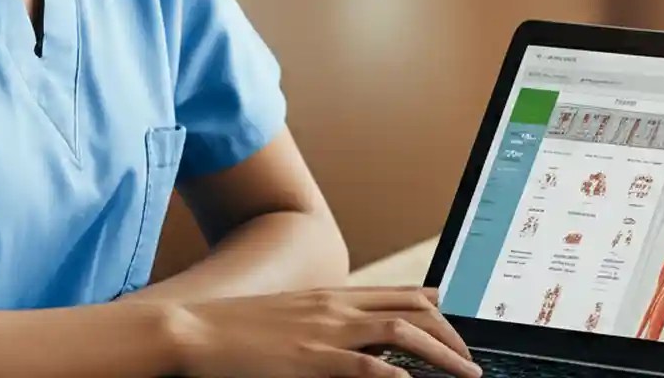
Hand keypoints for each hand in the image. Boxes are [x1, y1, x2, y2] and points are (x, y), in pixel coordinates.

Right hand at [173, 285, 481, 376]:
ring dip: (441, 352)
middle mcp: (334, 307)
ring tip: (466, 373)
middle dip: (449, 334)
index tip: (454, 324)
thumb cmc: (233, 330)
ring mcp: (324, 331)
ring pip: (401, 331)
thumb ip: (320, 319)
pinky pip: (364, 366)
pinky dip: (396, 375)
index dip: (433, 308)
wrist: (194, 329)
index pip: (396, 293)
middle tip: (469, 360)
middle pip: (410, 308)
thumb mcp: (285, 317)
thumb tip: (348, 330)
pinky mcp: (309, 359)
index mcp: (328, 297)